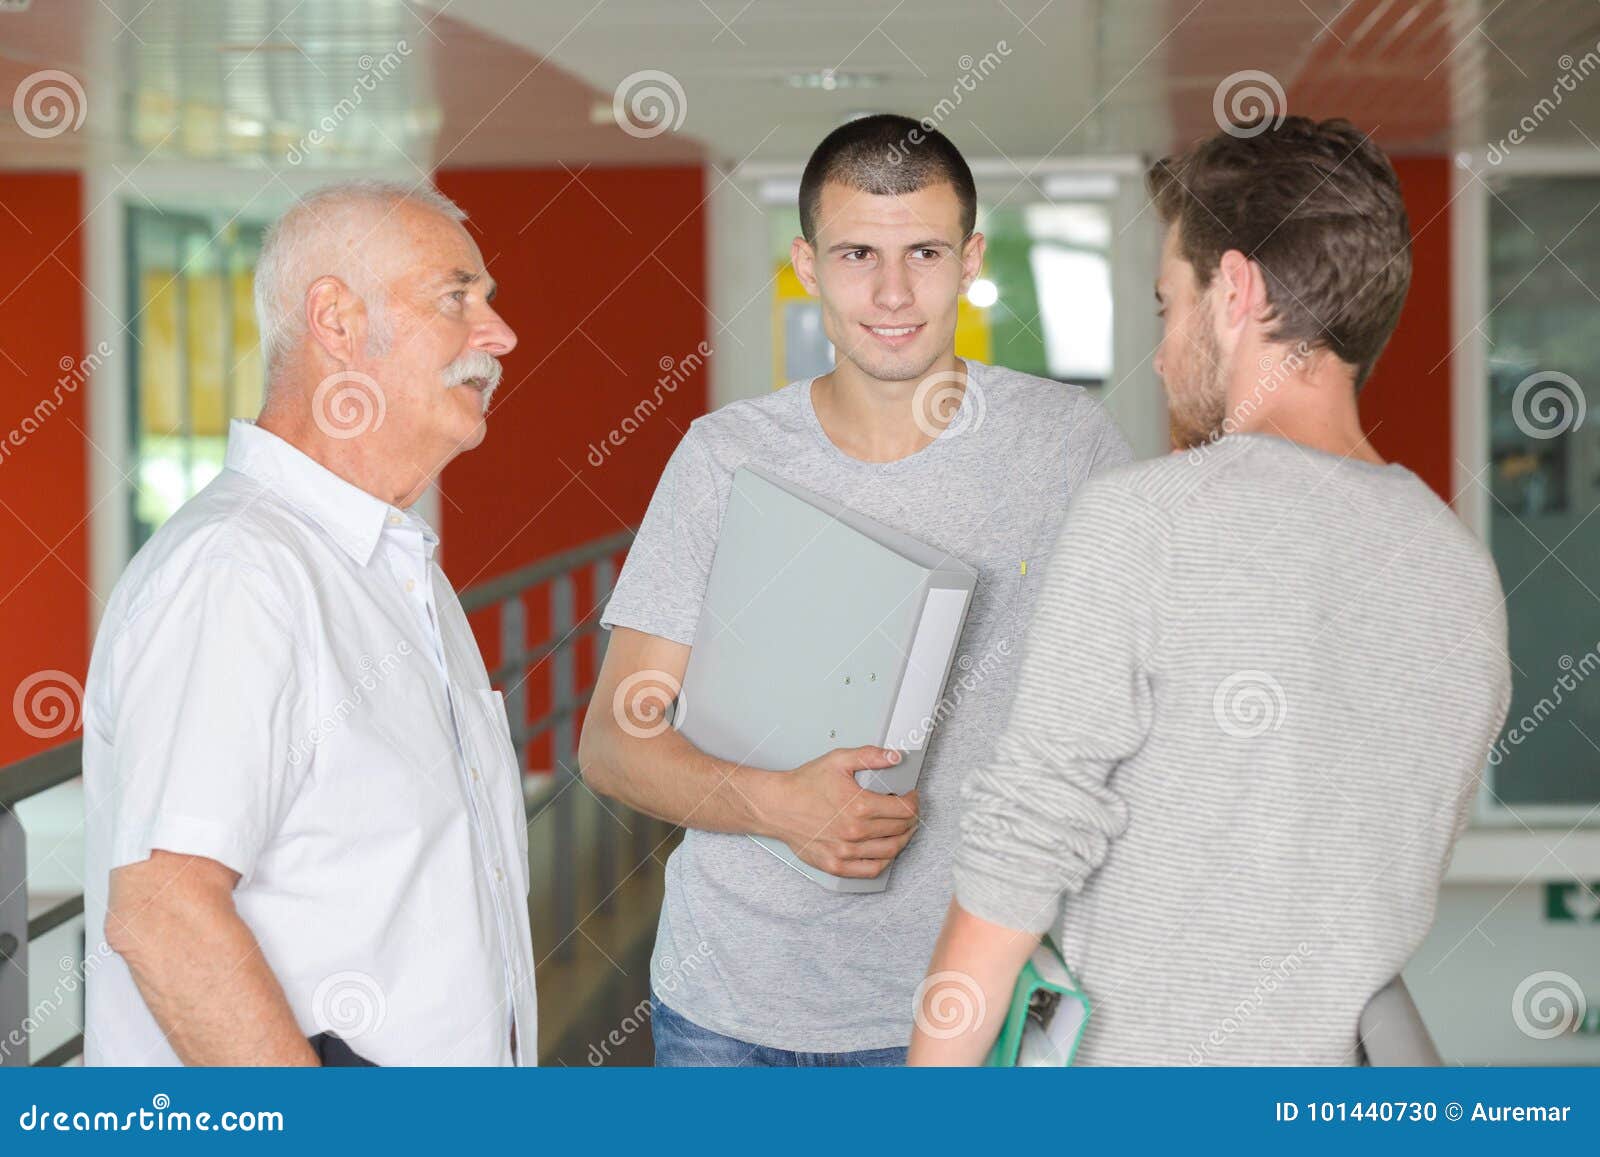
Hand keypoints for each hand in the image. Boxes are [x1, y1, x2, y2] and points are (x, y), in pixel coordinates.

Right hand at [755, 746, 920, 878]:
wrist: (777, 806)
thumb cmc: (804, 785)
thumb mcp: (838, 760)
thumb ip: (869, 756)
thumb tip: (895, 756)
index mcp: (860, 806)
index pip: (904, 809)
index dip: (914, 802)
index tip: (911, 797)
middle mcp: (855, 832)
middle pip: (900, 830)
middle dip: (910, 819)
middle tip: (908, 812)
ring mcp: (846, 851)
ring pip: (890, 851)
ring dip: (902, 840)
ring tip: (901, 830)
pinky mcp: (836, 865)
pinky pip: (871, 870)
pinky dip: (885, 861)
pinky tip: (885, 850)